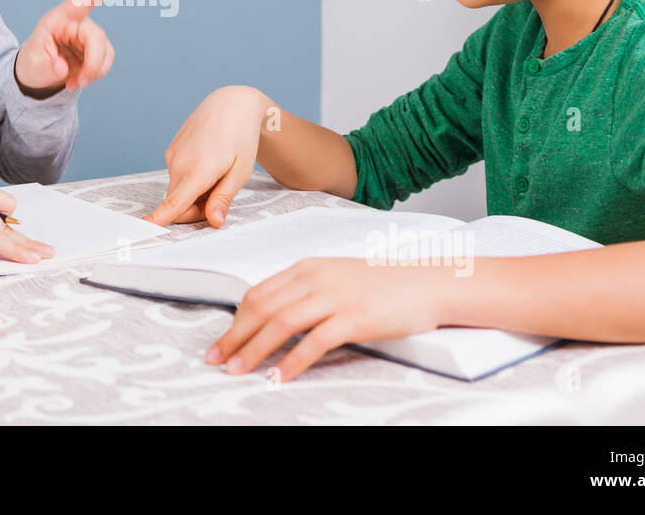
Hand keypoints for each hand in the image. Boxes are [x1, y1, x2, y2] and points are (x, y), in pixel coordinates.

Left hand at [14, 0, 121, 94]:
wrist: (39, 73)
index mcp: (57, 20)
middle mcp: (76, 23)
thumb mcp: (32, 68)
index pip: (78, 3)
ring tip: (74, 83)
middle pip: (96, 38)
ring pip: (105, 52)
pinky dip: (96, 74)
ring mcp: (88, 35)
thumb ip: (46, 68)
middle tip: (81, 83)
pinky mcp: (97, 48)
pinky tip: (80, 79)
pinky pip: (106, 61)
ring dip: (93, 72)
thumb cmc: (33, 63)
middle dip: (93, 64)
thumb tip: (62, 68)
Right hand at [145, 85, 269, 227]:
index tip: (141, 230)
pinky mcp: (171, 151)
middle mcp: (178, 164)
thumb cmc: (241, 138)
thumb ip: (223, 198)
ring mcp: (172, 156)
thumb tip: (213, 222)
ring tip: (217, 174)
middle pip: (178, 204)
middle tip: (220, 198)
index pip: (173, 204)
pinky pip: (177, 176)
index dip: (158, 220)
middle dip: (195, 210)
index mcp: (197, 172)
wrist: (231, 104)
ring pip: (178, 191)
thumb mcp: (240, 172)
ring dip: (193, 194)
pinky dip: (189, 180)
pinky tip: (207, 163)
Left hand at [204, 258, 448, 381]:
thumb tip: (270, 318)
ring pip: (282, 323)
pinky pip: (314, 342)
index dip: (234, 320)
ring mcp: (336, 296)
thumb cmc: (382, 285)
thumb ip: (304, 292)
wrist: (428, 283)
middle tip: (217, 360)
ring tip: (238, 371)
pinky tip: (278, 377)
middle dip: (235, 337)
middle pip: (263, 308)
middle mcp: (316, 278)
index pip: (258, 293)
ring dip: (255, 350)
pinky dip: (292, 361)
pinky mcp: (355, 317)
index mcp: (307, 266)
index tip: (220, 343)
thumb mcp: (335, 278)